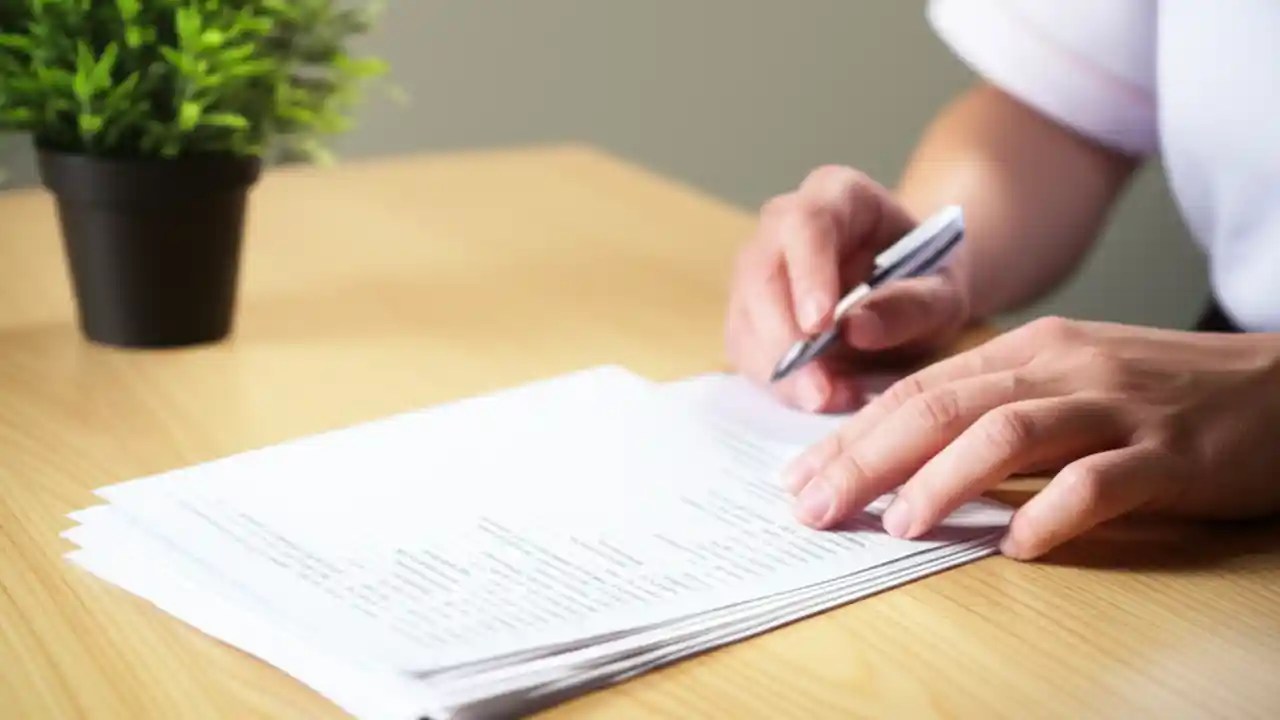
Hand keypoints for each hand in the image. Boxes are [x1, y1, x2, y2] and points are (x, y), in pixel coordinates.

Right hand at [725, 166, 970, 413]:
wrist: (913, 292)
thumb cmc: (929, 280)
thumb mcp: (944, 291)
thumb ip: (911, 305)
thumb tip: (855, 329)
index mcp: (838, 195)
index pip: (807, 223)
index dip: (807, 273)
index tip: (820, 326)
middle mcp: (784, 223)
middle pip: (759, 270)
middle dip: (782, 335)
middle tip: (818, 388)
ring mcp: (759, 268)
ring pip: (744, 314)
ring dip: (776, 367)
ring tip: (824, 401)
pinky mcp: (749, 313)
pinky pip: (744, 348)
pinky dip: (774, 381)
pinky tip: (814, 398)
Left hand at [782, 317, 1279, 559]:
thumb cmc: (1162, 390)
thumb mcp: (1070, 376)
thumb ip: (996, 401)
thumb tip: (905, 448)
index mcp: (1031, 349)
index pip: (921, 389)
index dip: (854, 433)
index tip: (801, 475)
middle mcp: (1064, 368)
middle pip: (944, 407)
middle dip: (868, 458)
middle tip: (814, 506)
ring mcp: (1118, 408)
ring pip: (1010, 433)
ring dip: (943, 481)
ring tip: (897, 525)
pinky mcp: (1170, 455)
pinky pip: (1101, 483)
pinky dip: (1053, 514)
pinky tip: (1017, 545)